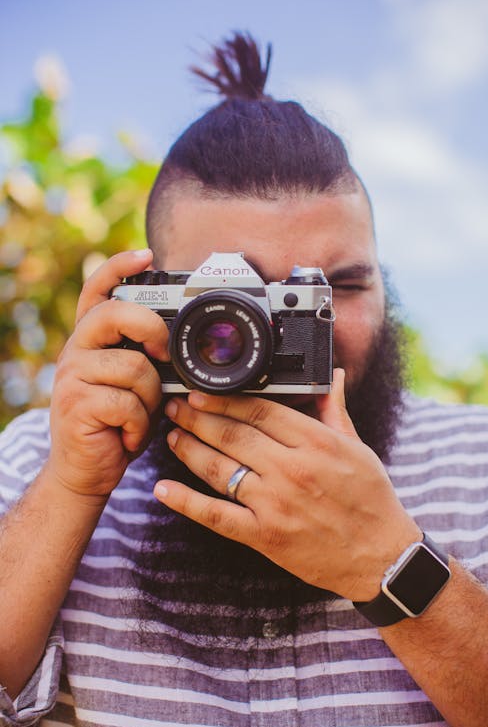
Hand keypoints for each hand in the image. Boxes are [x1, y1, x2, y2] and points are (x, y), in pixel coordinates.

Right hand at [47, 249, 169, 498]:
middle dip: (152, 330)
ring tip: (139, 415)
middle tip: (163, 354)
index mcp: (90, 340)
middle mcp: (75, 350)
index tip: (147, 255)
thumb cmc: (115, 424)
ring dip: (150, 398)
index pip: (97, 290)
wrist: (86, 471)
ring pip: (134, 366)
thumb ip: (144, 357)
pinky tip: (130, 434)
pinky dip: (140, 425)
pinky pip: (128, 403)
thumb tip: (177, 342)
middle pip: (116, 314)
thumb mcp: (132, 384)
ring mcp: (72, 377)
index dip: (119, 267)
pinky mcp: (76, 405)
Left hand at [154, 369, 419, 600]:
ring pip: (220, 469)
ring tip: (172, 436)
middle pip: (233, 435)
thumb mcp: (357, 447)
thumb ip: (335, 409)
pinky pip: (217, 516)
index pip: (260, 411)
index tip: (200, 392)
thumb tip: (334, 375)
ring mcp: (275, 504)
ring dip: (189, 450)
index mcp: (316, 442)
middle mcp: (292, 469)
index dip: (224, 399)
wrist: (381, 557)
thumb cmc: (371, 499)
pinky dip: (187, 502)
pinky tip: (163, 489)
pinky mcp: (265, 536)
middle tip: (174, 407)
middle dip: (197, 418)